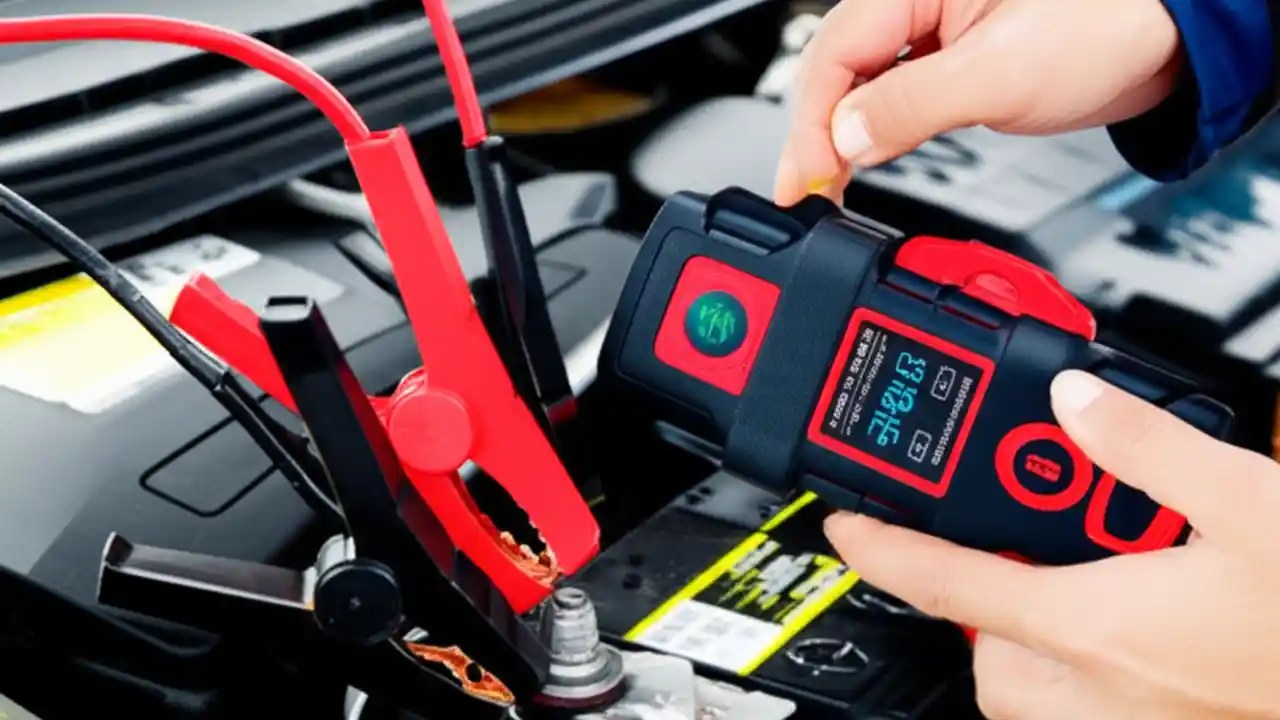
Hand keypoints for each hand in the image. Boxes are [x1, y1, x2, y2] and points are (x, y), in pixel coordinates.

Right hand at [774, 0, 1182, 204]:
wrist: (1172, 38)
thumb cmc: (1110, 24)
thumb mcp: (998, 74)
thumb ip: (910, 106)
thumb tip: (845, 140)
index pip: (834, 54)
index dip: (812, 122)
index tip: (805, 179)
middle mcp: (916, 4)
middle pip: (837, 71)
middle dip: (815, 135)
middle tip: (803, 195)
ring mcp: (933, 33)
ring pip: (860, 86)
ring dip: (839, 138)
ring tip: (823, 189)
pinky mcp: (953, 64)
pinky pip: (892, 96)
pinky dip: (873, 133)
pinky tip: (863, 160)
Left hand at [825, 370, 1279, 718]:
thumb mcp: (1251, 502)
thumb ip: (1151, 446)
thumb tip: (1078, 402)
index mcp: (1099, 626)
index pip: (948, 585)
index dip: (883, 550)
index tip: (846, 527)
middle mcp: (1100, 693)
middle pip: (982, 648)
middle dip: (979, 595)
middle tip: (1013, 541)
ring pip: (1026, 690)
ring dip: (1026, 635)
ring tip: (1078, 577)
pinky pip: (1081, 711)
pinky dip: (1080, 666)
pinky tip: (1136, 622)